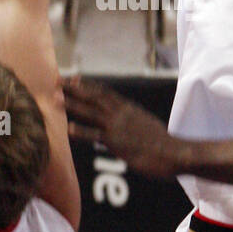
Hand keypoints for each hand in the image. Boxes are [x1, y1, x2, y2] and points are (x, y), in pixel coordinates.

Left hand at [63, 76, 181, 177]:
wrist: (177, 153)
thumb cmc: (166, 145)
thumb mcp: (149, 126)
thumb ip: (136, 124)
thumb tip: (131, 127)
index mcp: (129, 109)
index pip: (104, 93)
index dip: (88, 85)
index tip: (75, 78)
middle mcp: (121, 113)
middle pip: (93, 96)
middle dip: (74, 88)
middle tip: (57, 80)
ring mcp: (117, 126)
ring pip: (90, 111)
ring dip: (71, 103)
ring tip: (55, 97)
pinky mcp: (116, 142)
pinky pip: (93, 135)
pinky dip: (79, 131)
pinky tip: (67, 128)